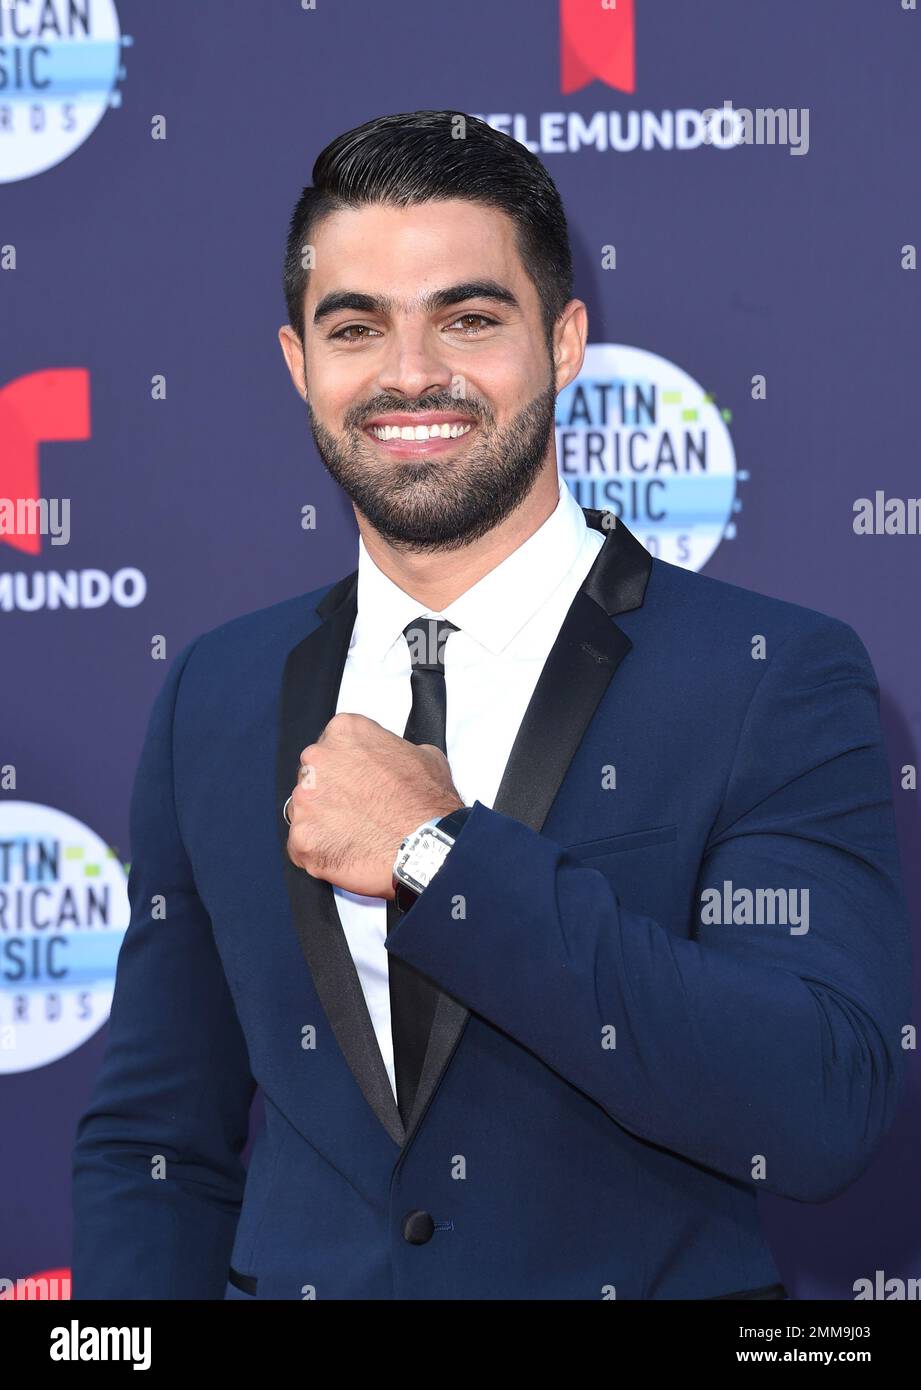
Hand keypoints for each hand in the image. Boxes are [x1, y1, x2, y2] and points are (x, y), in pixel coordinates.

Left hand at [286, 712, 464, 896]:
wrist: (427, 847)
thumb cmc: (427, 804)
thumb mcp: (424, 755)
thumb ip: (395, 750)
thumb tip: (394, 759)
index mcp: (345, 733)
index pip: (333, 746)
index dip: (348, 768)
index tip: (358, 784)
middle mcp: (318, 760)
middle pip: (312, 777)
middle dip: (330, 794)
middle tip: (357, 812)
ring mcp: (305, 801)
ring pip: (304, 812)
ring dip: (323, 823)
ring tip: (354, 836)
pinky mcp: (301, 838)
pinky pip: (301, 845)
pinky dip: (319, 852)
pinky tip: (344, 854)